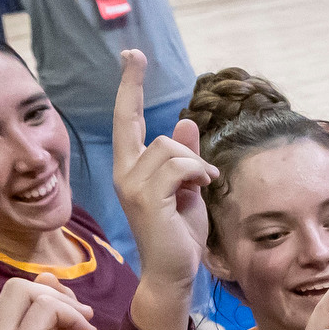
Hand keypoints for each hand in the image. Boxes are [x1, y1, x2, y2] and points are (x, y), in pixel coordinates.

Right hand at [112, 49, 217, 297]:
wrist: (174, 274)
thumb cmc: (180, 236)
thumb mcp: (187, 189)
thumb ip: (185, 156)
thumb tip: (185, 122)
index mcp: (129, 169)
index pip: (125, 119)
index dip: (129, 86)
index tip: (133, 56)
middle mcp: (123, 173)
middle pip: (159, 137)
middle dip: (190, 155)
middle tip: (204, 180)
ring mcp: (130, 185)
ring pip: (170, 149)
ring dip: (197, 167)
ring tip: (202, 188)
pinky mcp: (146, 197)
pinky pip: (178, 165)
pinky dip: (198, 173)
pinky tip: (205, 188)